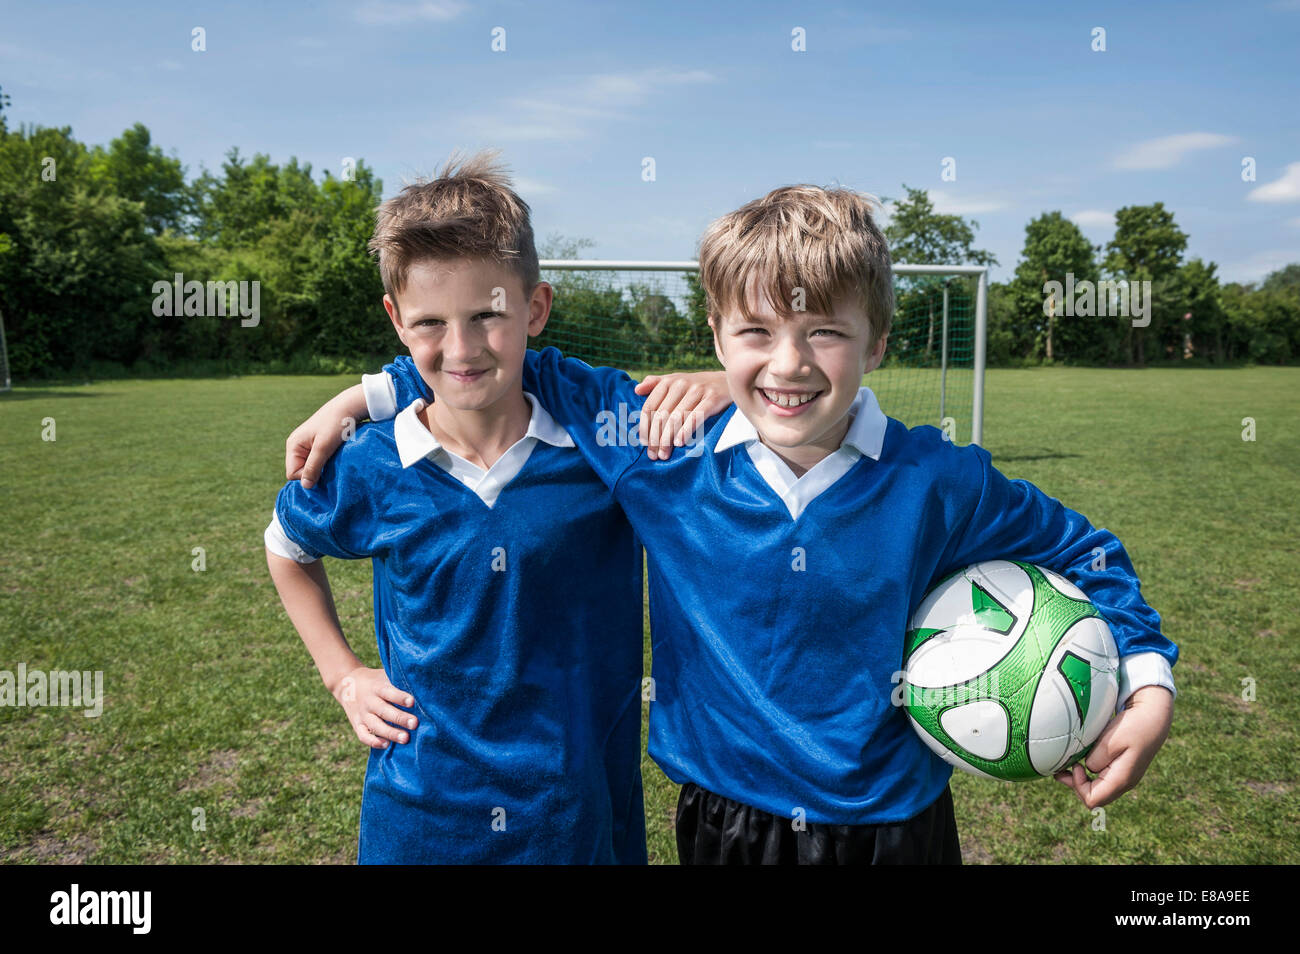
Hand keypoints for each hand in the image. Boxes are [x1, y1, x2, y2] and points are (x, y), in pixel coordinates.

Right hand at [286, 397, 358, 488]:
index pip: (292, 473)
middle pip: (300, 471)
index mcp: (293, 445)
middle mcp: (296, 446)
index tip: (323, 467)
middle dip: (314, 472)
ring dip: (321, 468)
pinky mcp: (317, 445)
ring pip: (310, 467)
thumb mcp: (324, 447)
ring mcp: (307, 445)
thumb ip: (313, 467)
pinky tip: (334, 457)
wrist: (350, 406)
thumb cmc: (336, 424)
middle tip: (329, 463)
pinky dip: (326, 462)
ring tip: (333, 458)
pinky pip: (317, 461)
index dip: (307, 475)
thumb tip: (305, 486)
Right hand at [330, 666, 418, 749]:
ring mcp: (362, 714)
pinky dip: (373, 742)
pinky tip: (386, 745)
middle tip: (415, 724)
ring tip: (406, 738)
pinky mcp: (357, 724)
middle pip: (384, 711)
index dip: (400, 697)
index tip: (412, 702)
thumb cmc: (376, 680)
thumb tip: (422, 685)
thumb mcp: (384, 675)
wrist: (347, 683)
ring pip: (375, 725)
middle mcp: (369, 701)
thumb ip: (399, 681)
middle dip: (400, 718)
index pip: (389, 692)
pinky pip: (363, 736)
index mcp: (377, 687)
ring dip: (390, 733)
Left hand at [633, 371, 730, 459]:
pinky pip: (696, 416)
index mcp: (669, 381)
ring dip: (668, 439)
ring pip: (676, 418)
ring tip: (664, 454)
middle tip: (654, 455)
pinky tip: (680, 442)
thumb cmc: (699, 386)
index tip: (643, 444)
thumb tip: (636, 390)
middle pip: (661, 415)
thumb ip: (656, 383)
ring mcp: (698, 390)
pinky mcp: (713, 398)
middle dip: (655, 438)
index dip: (644, 428)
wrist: (730, 381)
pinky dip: (686, 430)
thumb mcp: (677, 380)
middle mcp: (682, 383)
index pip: (650, 407)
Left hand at [1054, 685, 1172, 808]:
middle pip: (1094, 798)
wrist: (1154, 717)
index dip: (1077, 786)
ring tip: (1067, 766)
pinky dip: (1088, 775)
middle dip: (1075, 786)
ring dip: (1080, 781)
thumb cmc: (1133, 726)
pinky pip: (1102, 781)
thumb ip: (1096, 758)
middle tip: (1060, 770)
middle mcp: (1124, 783)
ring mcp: (1124, 778)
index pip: (1093, 799)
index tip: (1075, 765)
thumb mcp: (1111, 740)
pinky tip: (1080, 762)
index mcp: (1122, 779)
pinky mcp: (1122, 770)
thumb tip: (1086, 768)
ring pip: (1098, 791)